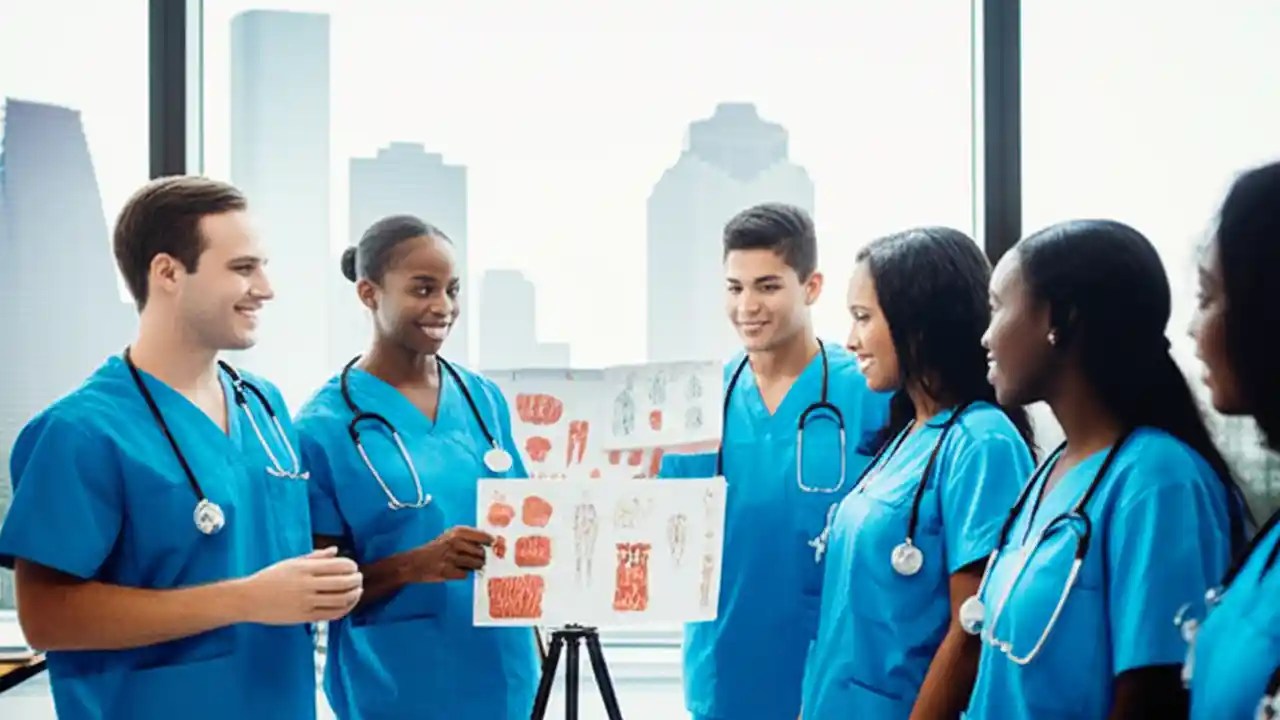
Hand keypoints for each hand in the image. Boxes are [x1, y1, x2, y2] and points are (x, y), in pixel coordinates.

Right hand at [240, 546, 362, 624]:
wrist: (249, 599)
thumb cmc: (270, 578)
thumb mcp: (292, 562)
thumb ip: (315, 557)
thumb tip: (336, 551)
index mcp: (305, 568)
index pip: (339, 566)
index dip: (351, 567)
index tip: (353, 568)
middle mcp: (307, 585)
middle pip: (344, 583)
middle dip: (356, 580)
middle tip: (359, 579)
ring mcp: (307, 602)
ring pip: (341, 600)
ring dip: (354, 595)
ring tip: (357, 591)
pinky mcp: (305, 617)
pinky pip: (332, 614)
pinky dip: (345, 609)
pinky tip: (348, 604)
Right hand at [414, 526, 493, 581]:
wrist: (415, 562)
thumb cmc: (436, 549)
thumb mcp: (450, 537)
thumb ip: (469, 538)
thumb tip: (491, 543)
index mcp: (457, 532)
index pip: (483, 536)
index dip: (490, 542)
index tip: (495, 545)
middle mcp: (456, 542)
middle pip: (482, 552)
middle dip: (482, 557)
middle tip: (479, 559)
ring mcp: (452, 557)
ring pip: (476, 564)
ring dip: (475, 567)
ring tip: (465, 565)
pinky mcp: (448, 571)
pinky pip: (465, 574)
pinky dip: (463, 574)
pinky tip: (455, 571)